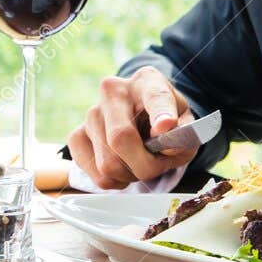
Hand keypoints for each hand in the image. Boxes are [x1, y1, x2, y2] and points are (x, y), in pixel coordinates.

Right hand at [66, 67, 199, 189]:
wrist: (140, 118)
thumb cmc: (164, 121)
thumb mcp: (185, 124)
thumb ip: (184, 135)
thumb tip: (168, 148)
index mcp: (148, 81)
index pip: (154, 96)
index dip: (161, 112)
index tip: (166, 125)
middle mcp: (112, 91)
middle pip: (121, 138)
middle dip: (145, 165)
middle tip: (157, 165)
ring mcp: (90, 113)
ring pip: (108, 163)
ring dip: (130, 175)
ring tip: (138, 164)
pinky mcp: (76, 136)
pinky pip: (96, 174)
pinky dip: (114, 181)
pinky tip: (121, 167)